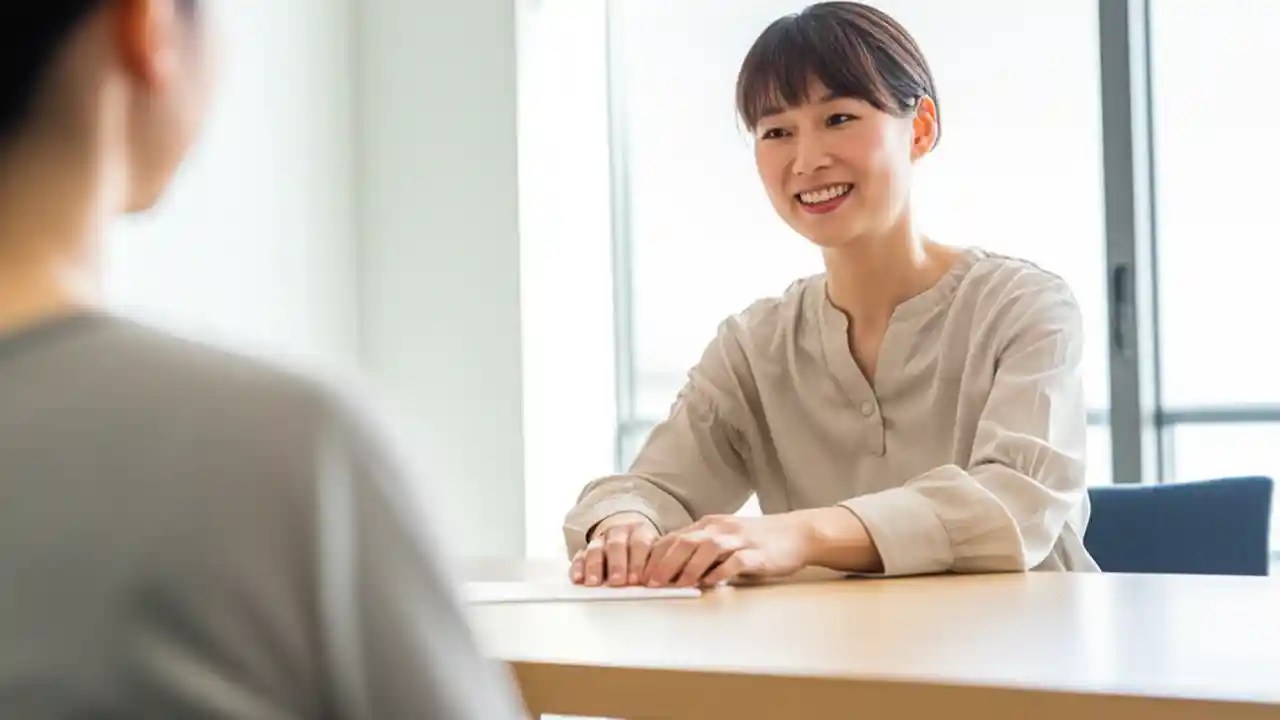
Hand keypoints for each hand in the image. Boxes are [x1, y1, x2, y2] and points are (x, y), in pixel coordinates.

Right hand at [570, 512, 658, 586]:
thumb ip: (661, 565)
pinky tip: (578, 579)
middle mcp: (619, 533)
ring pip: (596, 549)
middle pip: (616, 546)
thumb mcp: (657, 554)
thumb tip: (672, 583)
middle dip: (617, 565)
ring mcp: (601, 541)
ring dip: (595, 567)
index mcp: (640, 532)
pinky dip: (578, 567)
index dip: (639, 561)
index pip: (640, 544)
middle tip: (618, 582)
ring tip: (595, 583)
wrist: (627, 534)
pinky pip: (579, 556)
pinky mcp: (585, 550)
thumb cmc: (646, 554)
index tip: (639, 580)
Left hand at [642, 512, 815, 587]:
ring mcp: (740, 539)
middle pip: (685, 541)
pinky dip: (720, 572)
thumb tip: (670, 567)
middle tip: (650, 582)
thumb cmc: (758, 540)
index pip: (675, 537)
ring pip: (707, 548)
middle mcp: (721, 528)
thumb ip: (701, 550)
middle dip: (664, 563)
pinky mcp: (758, 553)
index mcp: (710, 524)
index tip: (639, 573)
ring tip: (675, 585)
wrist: (798, 533)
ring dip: (688, 567)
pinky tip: (710, 583)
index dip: (655, 556)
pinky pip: (735, 562)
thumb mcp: (725, 539)